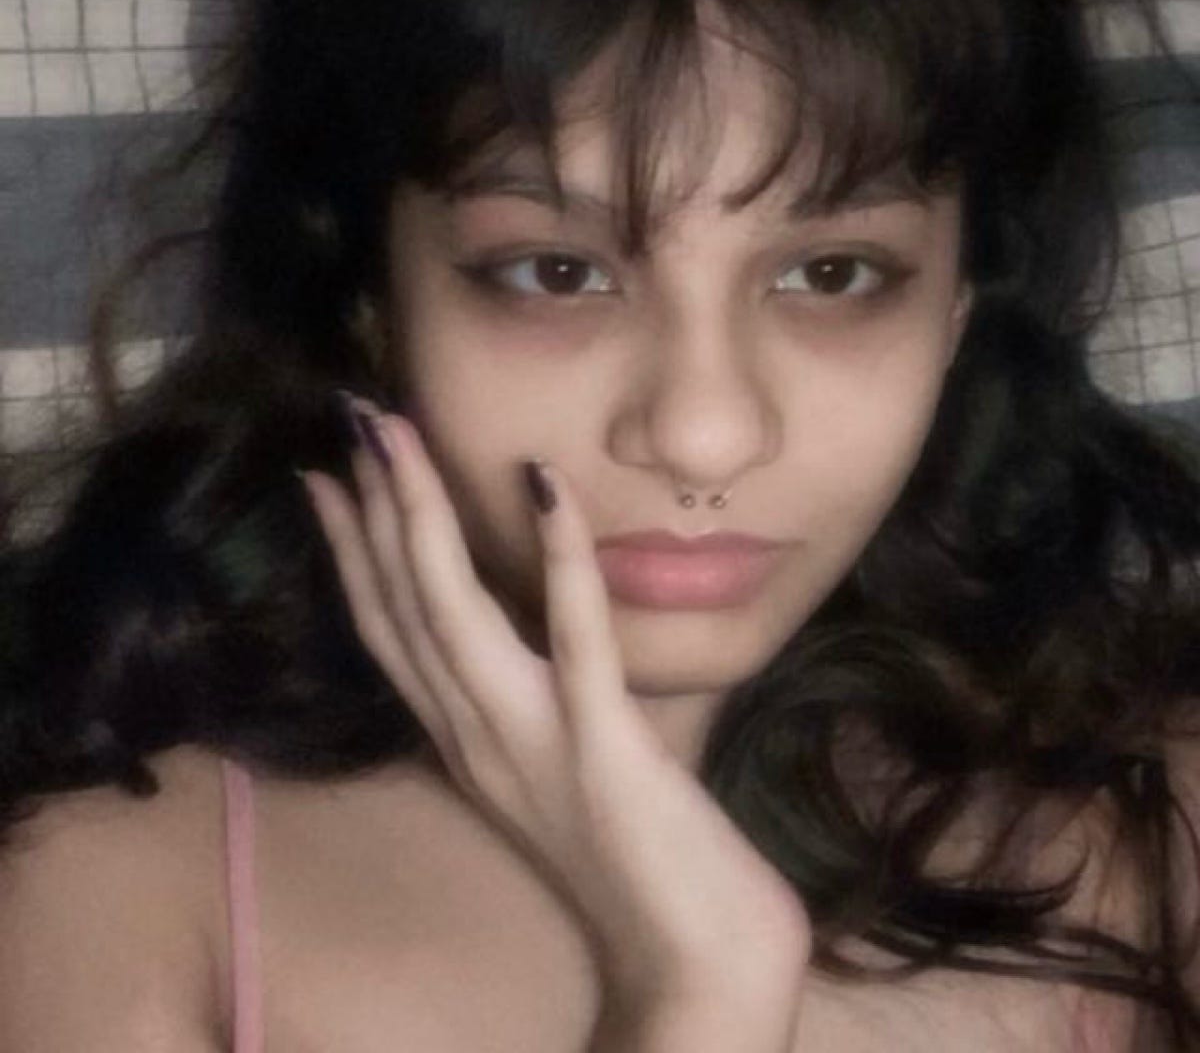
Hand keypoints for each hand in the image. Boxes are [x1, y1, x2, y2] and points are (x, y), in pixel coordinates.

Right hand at [299, 400, 809, 1037]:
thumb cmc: (639, 868)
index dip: (352, 551)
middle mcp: (478, 738)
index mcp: (468, 744)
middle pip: (403, 608)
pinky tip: (545, 486)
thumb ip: (527, 713)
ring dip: (421, 517)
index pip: (389, 632)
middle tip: (352, 417)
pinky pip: (576, 641)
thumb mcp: (559, 776)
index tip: (330, 477)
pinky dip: (560, 559)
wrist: (696, 973)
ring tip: (399, 432)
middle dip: (373, 507)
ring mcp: (535, 743)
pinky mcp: (607, 748)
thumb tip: (527, 639)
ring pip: (454, 614)